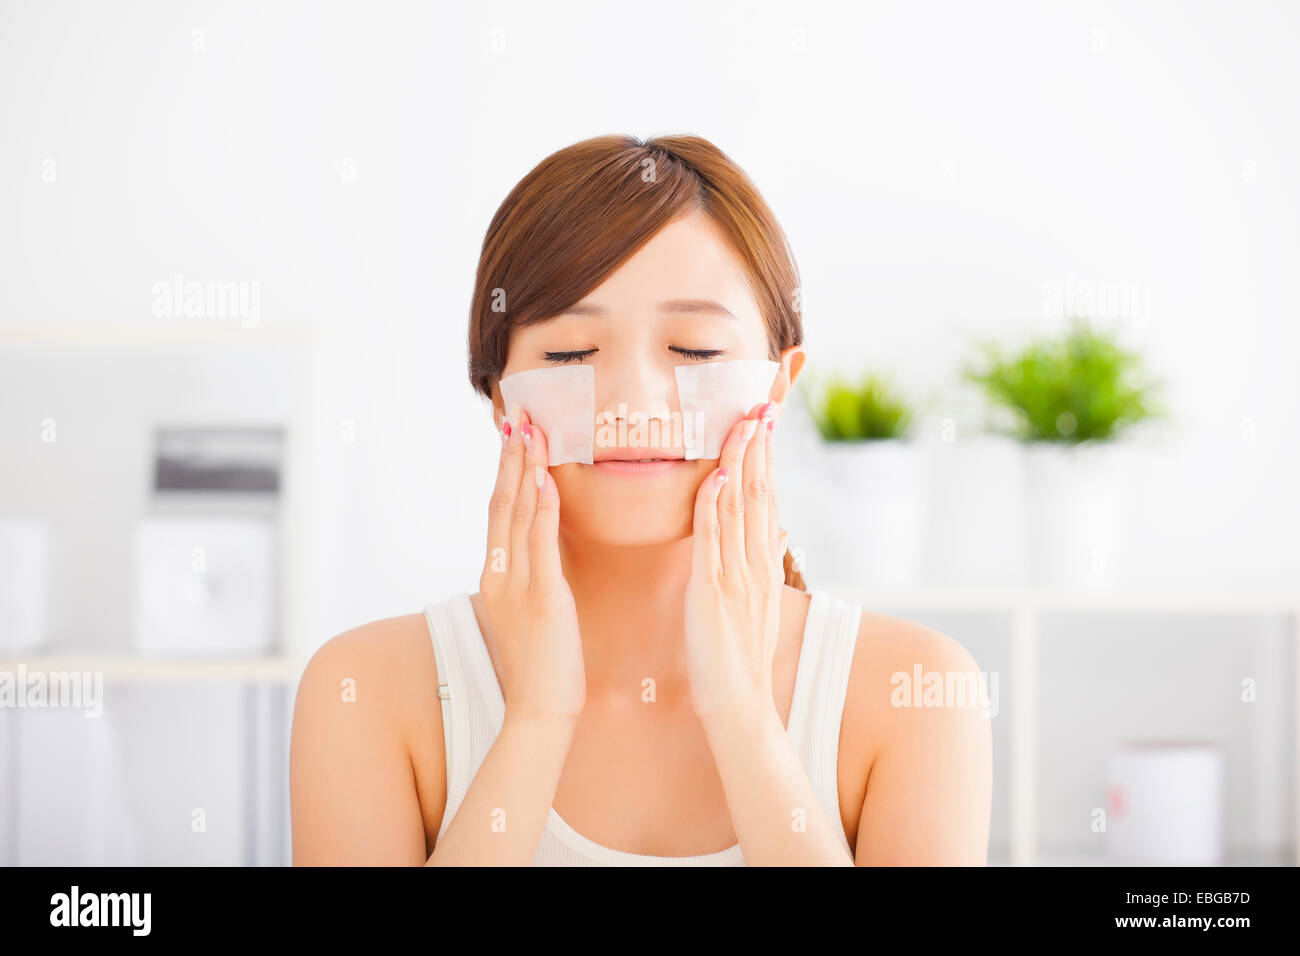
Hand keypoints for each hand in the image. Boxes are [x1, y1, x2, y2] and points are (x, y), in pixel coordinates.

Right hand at [479, 409, 585, 722]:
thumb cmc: (541, 661)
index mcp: (495, 574)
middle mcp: (499, 572)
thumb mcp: (527, 610)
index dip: (506, 469)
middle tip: (518, 414)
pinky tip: (545, 479)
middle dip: (511, 456)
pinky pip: (540, 544)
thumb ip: (527, 576)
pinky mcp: (541, 598)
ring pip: (516, 514)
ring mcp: (516, 584)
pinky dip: (540, 508)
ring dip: (524, 468)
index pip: (498, 509)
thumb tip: (536, 547)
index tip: (513, 434)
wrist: (539, 708)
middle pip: (501, 501)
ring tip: (531, 430)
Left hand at [683, 400, 785, 726]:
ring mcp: (737, 574)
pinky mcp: (714, 590)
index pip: (766, 494)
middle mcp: (755, 561)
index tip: (766, 415)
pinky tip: (720, 475)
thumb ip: (759, 561)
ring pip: (743, 505)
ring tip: (747, 419)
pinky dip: (719, 504)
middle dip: (763, 442)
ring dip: (745, 459)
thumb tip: (774, 529)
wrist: (740, 705)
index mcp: (760, 561)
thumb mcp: (755, 602)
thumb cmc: (739, 657)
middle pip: (762, 489)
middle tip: (765, 399)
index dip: (767, 453)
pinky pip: (716, 539)